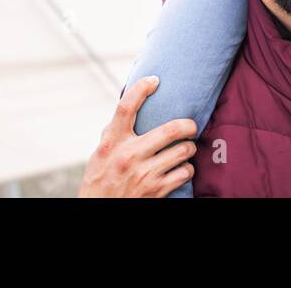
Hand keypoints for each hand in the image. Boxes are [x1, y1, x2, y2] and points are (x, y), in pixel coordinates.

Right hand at [78, 76, 197, 196]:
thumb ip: (115, 132)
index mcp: (112, 142)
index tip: (154, 80)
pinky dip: (187, 169)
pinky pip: (185, 172)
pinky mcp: (156, 191)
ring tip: (185, 149)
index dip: (141, 88)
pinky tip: (181, 168)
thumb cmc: (101, 179)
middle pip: (171, 129)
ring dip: (189, 148)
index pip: (125, 107)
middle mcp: (128, 156)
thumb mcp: (101, 153)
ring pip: (183, 151)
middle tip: (190, 126)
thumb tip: (131, 103)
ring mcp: (144, 174)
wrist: (99, 211)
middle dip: (188, 125)